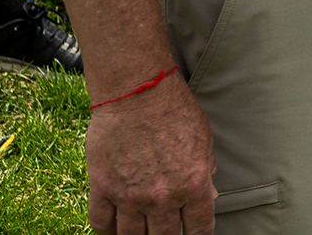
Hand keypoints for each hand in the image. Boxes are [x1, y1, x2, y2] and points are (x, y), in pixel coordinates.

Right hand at [86, 74, 216, 234]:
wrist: (137, 90)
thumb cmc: (174, 110)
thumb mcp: (204, 141)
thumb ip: (206, 173)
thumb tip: (209, 196)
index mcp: (192, 185)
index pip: (199, 230)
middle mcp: (162, 197)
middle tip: (166, 232)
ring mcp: (130, 196)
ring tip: (142, 232)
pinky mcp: (103, 188)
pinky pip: (101, 224)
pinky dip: (107, 232)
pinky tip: (113, 231)